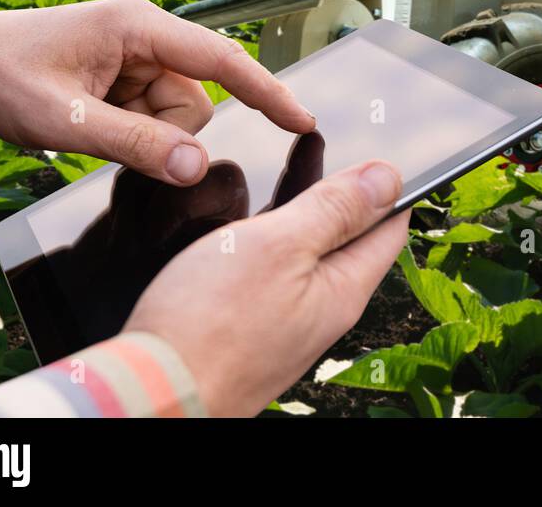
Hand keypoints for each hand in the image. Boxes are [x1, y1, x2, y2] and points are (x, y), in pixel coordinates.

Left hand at [0, 0, 315, 185]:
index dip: (267, 92)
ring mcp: (136, 57)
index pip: (223, 60)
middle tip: (103, 135)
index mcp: (139, 27)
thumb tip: (197, 166)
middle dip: (164, 132)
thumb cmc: (1, 76)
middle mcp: (146, 36)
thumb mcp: (65, 120)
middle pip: (196, 101)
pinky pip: (153, 116)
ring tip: (87, 126)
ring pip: (177, 115)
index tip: (302, 120)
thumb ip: (136, 144)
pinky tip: (90, 124)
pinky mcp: (125, 75)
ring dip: (142, 134)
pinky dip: (130, 131)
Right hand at [124, 159, 410, 416]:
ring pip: (309, 251)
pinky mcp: (252, 328)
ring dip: (306, 206)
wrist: (151, 393)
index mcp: (344, 290)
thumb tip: (389, 177)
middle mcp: (323, 309)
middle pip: (350, 237)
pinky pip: (276, 270)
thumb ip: (335, 210)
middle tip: (334, 147)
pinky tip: (254, 220)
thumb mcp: (281, 246)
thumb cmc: (210, 327)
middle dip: (344, 191)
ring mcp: (288, 320)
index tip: (377, 149)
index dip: (386, 183)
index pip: (389, 227)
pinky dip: (274, 233)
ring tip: (297, 163)